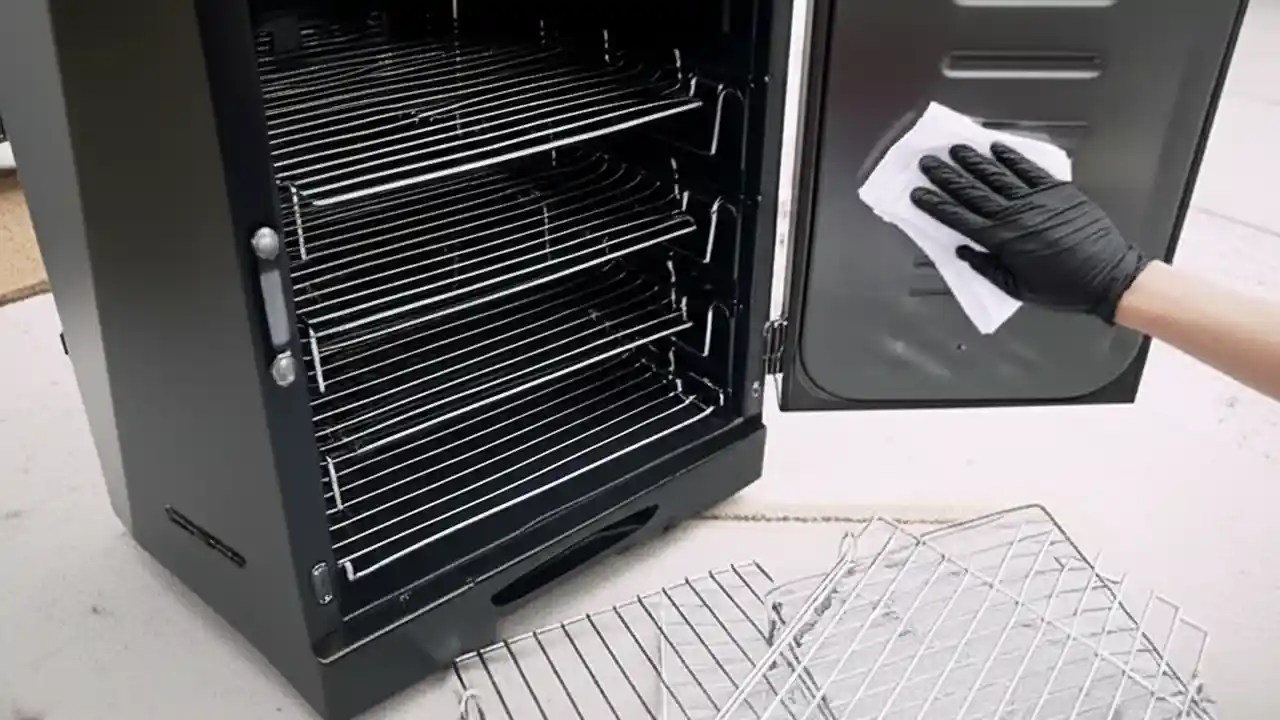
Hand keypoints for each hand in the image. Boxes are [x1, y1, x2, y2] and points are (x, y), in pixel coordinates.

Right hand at [910, 142, 1149, 322]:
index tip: (918, 193)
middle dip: (947, 176)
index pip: (959, 218)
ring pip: (997, 175)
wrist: (1109, 277)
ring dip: (973, 161)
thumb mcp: (1018, 289)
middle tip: (928, 162)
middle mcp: (1015, 215)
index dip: (936, 204)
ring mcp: (1037, 199)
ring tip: (955, 148)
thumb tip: (964, 252)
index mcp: (1002, 241)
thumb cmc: (1063, 288)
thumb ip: (987, 269)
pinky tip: (995, 148)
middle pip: (972, 191)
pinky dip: (1011, 158)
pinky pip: (1029, 170)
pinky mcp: (1058, 191)